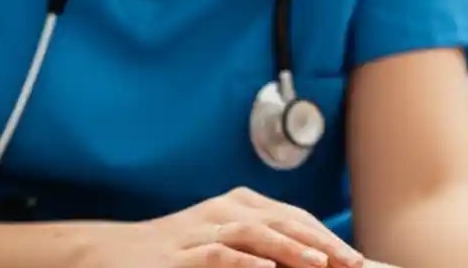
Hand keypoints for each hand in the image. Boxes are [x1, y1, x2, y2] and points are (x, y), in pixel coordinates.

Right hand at [83, 187, 364, 267]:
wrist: (108, 254)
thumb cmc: (174, 254)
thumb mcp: (222, 246)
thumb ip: (264, 254)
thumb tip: (314, 264)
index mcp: (240, 205)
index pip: (295, 218)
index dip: (328, 237)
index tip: (359, 259)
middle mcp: (225, 210)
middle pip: (284, 222)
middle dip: (322, 244)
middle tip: (354, 263)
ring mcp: (200, 230)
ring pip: (255, 234)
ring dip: (290, 249)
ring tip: (322, 264)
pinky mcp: (177, 253)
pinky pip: (216, 255)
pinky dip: (243, 262)